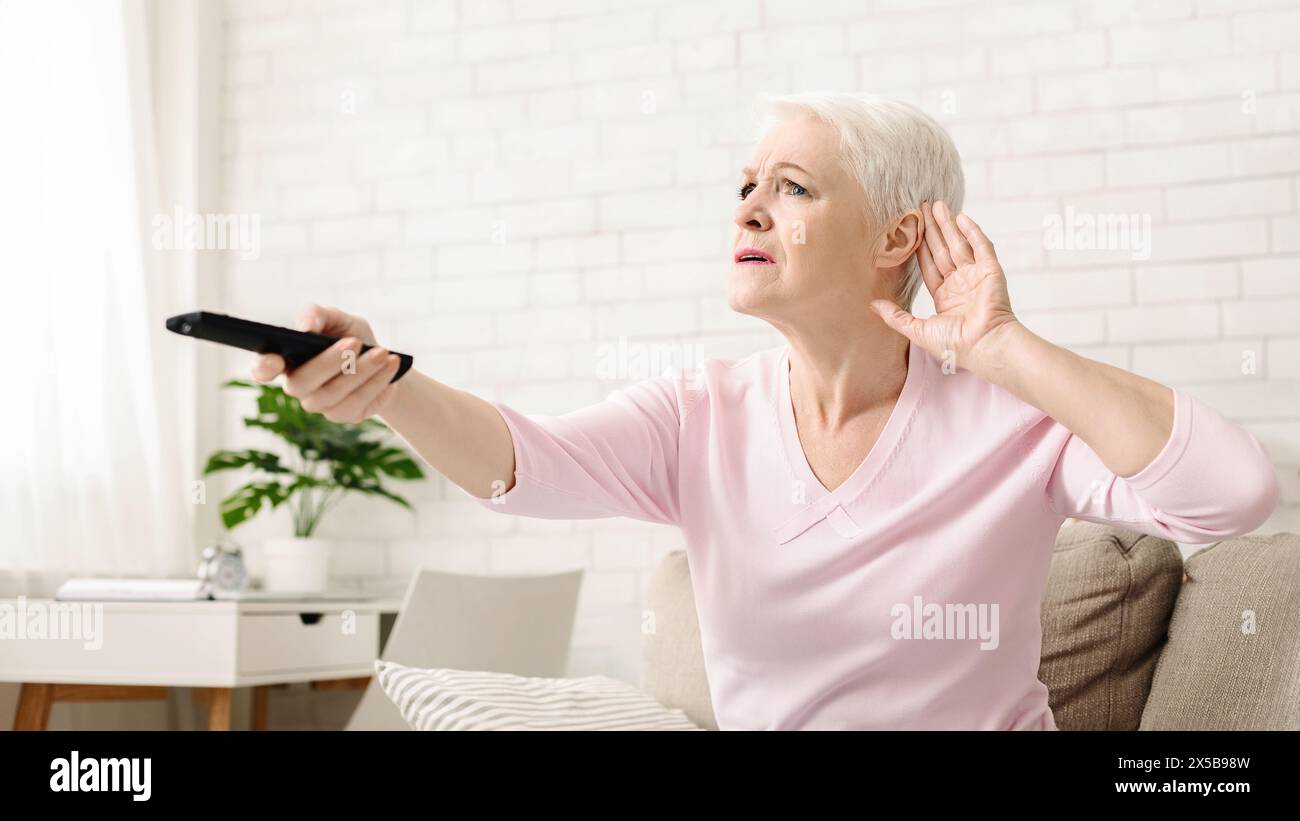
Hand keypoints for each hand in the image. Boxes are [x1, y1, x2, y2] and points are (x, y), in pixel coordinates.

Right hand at [249, 304, 402, 422]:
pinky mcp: (344, 415)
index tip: (275, 359)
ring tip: (383, 353)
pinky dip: (377, 382)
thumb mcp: (337, 319)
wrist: (383, 359)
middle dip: (330, 362)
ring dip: (361, 371)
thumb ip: (318, 315)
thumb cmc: (350, 336)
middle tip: (355, 342)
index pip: (262, 369)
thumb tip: (305, 327)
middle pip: (302, 383)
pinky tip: (391, 367)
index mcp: (286, 359)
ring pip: (333, 394)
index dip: (263, 368)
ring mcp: (319, 404)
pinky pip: (357, 403)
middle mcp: (298, 386)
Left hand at [870, 201, 1021, 377]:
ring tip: (938, 204)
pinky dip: (972, 232)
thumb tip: (872, 305)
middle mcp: (961, 284)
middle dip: (933, 229)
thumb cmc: (955, 345)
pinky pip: (981, 247)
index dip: (920, 247)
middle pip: (943, 250)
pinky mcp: (991, 271)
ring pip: (959, 244)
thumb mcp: (917, 330)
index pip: (929, 265)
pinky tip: (961, 216)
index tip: (911, 229)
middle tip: (922, 206)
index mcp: (945, 297)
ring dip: (949, 224)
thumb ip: (895, 316)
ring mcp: (976, 276)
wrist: (984, 346)